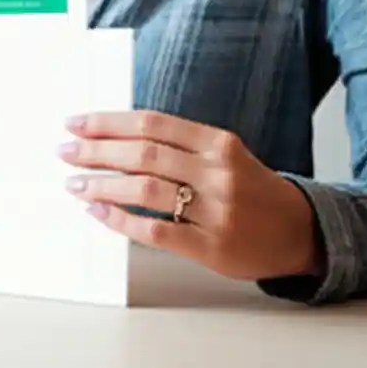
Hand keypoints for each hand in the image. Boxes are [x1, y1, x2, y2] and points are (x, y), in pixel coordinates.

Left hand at [58, 110, 324, 280]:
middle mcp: (217, 172)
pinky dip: (121, 221)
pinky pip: (156, 230)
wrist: (301, 232)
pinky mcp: (211, 246)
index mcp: (218, 143)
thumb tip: (111, 138)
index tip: (74, 123)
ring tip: (75, 184)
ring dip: (102, 185)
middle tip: (65, 152)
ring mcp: (216, 210)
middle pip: (143, 153)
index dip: (108, 122)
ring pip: (145, 189)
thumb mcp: (222, 155)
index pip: (151, 124)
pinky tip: (98, 213)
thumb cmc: (250, 189)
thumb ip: (177, 146)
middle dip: (96, 151)